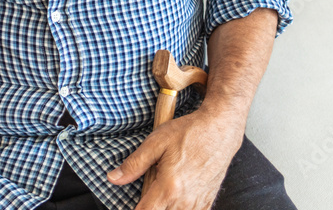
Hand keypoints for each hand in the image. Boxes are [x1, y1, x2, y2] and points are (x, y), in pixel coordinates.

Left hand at [107, 107, 243, 208]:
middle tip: (148, 190)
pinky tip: (175, 195)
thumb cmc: (188, 133)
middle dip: (150, 206)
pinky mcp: (208, 202)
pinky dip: (180, 207)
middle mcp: (185, 201)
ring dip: (164, 206)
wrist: (219, 129)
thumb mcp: (155, 143)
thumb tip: (113, 178)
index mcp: (169, 188)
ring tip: (161, 189)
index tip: (132, 204)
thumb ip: (134, 164)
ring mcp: (198, 203)